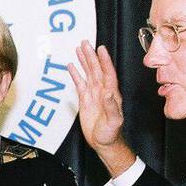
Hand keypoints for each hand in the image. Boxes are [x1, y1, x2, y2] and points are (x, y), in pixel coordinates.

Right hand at [70, 40, 135, 175]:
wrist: (103, 142)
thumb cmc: (111, 133)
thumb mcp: (114, 121)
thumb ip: (111, 107)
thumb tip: (107, 93)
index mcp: (111, 94)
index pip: (107, 73)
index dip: (104, 61)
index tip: (100, 49)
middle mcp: (103, 91)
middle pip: (96, 69)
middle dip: (91, 56)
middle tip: (85, 43)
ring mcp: (93, 94)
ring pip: (88, 73)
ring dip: (84, 61)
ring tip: (79, 49)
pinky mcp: (85, 100)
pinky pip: (79, 84)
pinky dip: (75, 74)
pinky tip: (71, 66)